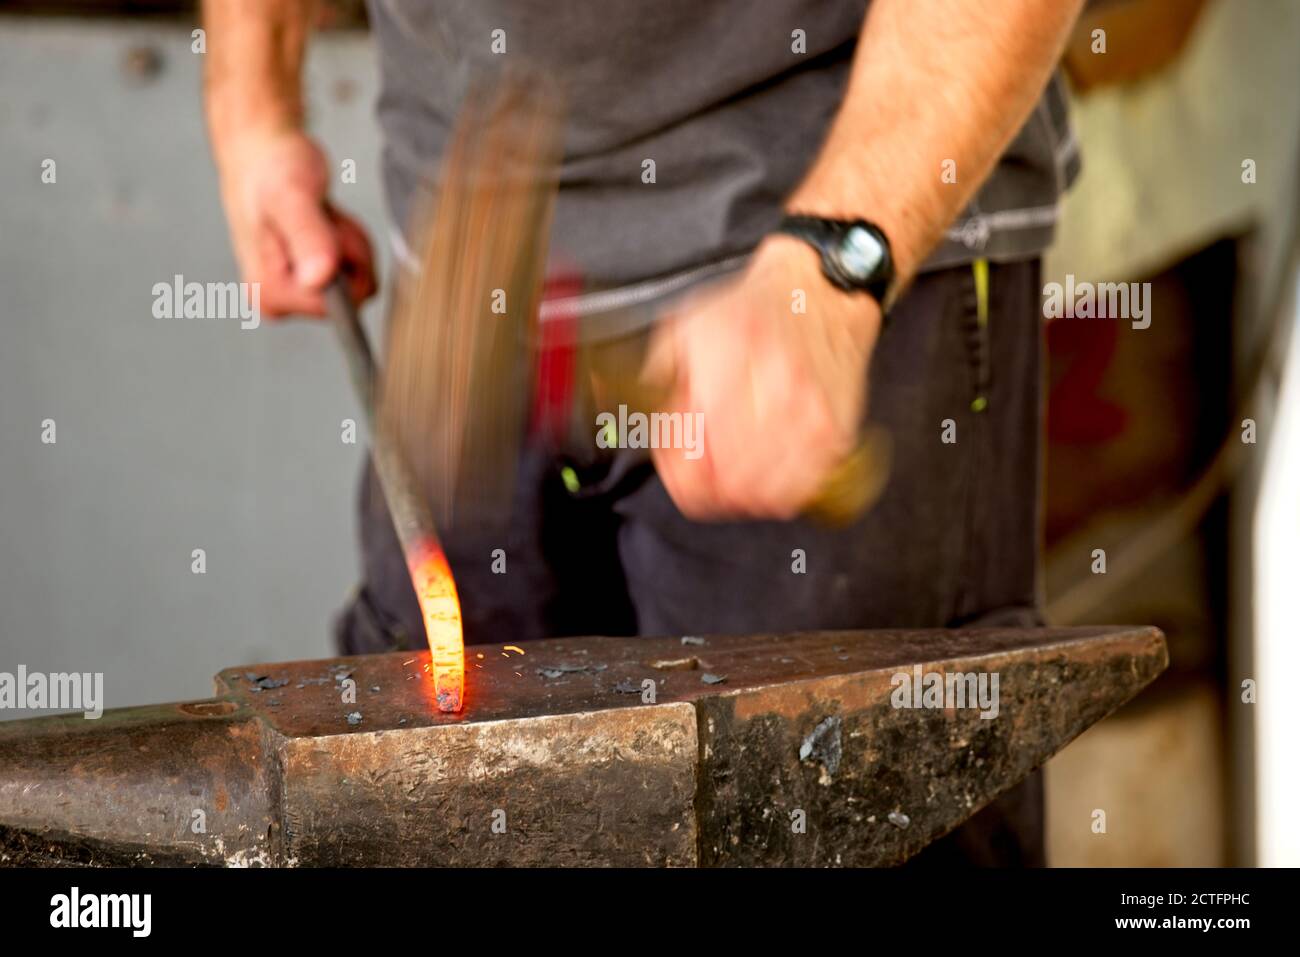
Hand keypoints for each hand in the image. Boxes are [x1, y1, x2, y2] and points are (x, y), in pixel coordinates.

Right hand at [214, 128, 375, 316]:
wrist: (262, 151)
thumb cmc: (270, 167)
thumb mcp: (292, 195)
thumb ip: (307, 236)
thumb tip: (319, 279)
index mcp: (269, 293)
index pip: (341, 303)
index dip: (347, 261)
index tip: (326, 225)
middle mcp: (276, 301)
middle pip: (351, 296)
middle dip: (350, 251)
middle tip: (325, 215)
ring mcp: (291, 293)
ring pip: (356, 282)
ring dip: (351, 243)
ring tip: (322, 214)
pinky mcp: (306, 282)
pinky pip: (354, 273)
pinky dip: (350, 243)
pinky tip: (325, 221)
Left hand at [643, 235, 881, 520]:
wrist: (818, 295)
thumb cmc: (750, 311)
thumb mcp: (685, 326)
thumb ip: (656, 378)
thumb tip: (634, 422)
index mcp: (733, 356)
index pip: (699, 448)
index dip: (677, 473)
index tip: (672, 466)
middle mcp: (777, 388)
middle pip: (729, 482)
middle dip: (703, 487)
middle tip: (696, 472)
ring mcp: (810, 416)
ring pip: (763, 496)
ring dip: (736, 496)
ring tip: (727, 476)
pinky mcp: (834, 434)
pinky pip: (797, 492)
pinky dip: (773, 496)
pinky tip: (760, 477)